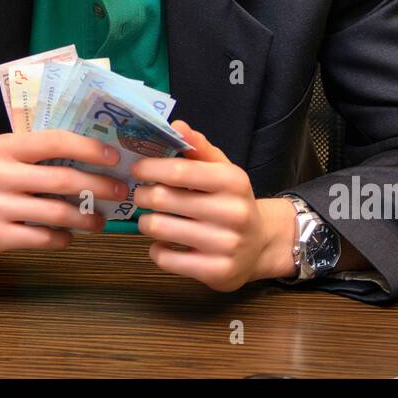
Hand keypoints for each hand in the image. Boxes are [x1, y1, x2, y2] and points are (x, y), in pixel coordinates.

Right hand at [0, 130, 131, 266]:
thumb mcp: (3, 159)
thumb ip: (37, 155)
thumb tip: (93, 156)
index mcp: (0, 147)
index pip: (52, 141)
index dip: (87, 148)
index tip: (113, 157)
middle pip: (60, 179)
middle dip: (97, 186)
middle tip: (119, 192)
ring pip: (54, 212)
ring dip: (84, 217)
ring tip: (99, 221)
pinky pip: (41, 237)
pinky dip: (62, 237)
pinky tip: (69, 236)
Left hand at [131, 120, 295, 291]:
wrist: (261, 244)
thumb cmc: (232, 201)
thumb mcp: (223, 170)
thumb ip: (198, 148)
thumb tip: (177, 125)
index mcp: (233, 181)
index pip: (179, 171)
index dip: (150, 168)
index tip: (136, 168)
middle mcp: (233, 212)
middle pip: (163, 199)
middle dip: (143, 195)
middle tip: (141, 195)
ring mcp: (226, 245)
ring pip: (160, 229)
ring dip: (146, 222)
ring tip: (151, 219)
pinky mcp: (216, 271)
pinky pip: (165, 258)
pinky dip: (156, 250)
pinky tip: (163, 243)